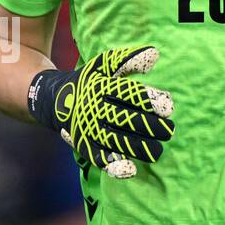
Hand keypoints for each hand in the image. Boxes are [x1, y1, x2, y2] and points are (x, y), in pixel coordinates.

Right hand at [26, 45, 174, 178]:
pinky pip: (98, 158)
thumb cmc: (88, 82)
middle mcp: (93, 108)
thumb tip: (154, 55)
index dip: (148, 101)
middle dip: (150, 127)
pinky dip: (113, 165)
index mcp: (100, 86)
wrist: (55, 100)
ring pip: (115, 140)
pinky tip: (130, 170)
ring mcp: (88, 128)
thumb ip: (127, 60)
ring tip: (158, 150)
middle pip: (124, 119)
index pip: (127, 94)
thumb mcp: (103, 65)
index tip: (168, 108)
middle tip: (169, 131)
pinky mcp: (84, 145)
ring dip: (139, 147)